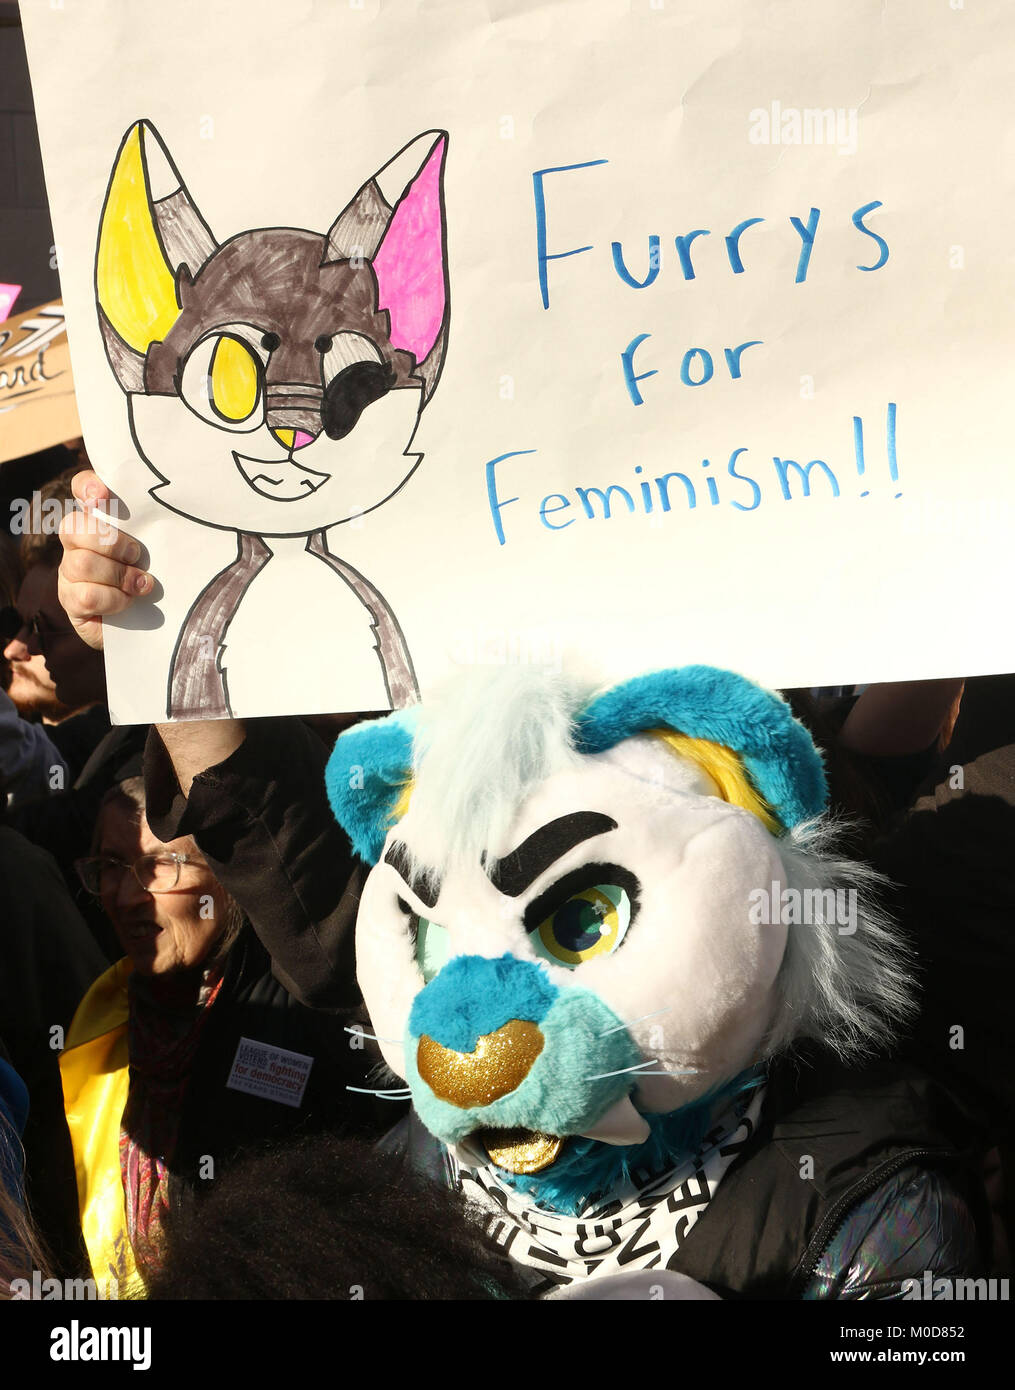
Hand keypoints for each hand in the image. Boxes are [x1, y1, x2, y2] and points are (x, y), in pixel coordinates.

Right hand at [58, 471, 152, 651]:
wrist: (148, 622)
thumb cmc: (154, 575)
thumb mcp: (157, 548)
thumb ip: (156, 529)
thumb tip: (178, 513)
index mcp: (98, 520)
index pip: (81, 487)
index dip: (86, 486)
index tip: (102, 496)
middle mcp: (76, 542)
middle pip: (73, 526)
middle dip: (111, 542)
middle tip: (136, 556)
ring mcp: (69, 571)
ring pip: (81, 563)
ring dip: (118, 576)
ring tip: (142, 585)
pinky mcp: (71, 601)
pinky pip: (86, 596)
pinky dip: (113, 600)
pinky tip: (129, 602)